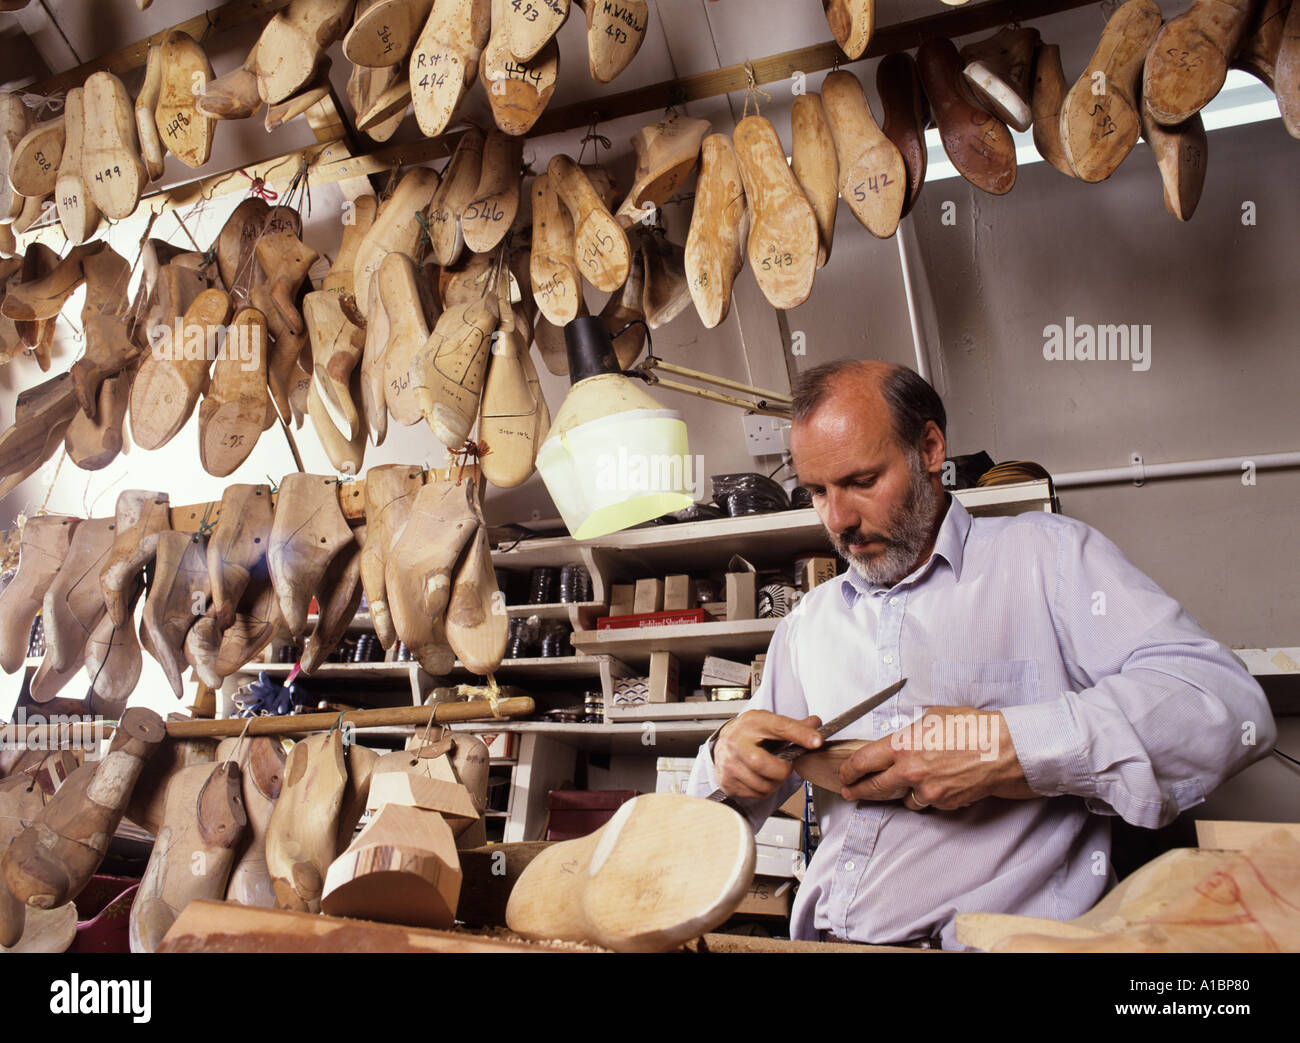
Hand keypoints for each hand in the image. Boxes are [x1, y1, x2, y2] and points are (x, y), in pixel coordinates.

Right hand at [714, 710, 823, 800]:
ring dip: (775, 783)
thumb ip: (794, 726)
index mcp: (752, 722)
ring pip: (763, 784)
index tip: (817, 742)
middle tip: (786, 766)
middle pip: (765, 764)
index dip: (800, 735)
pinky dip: (763, 790)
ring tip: (771, 772)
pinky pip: (755, 794)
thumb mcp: (769, 723)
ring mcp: (729, 762)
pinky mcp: (727, 780)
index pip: (780, 727)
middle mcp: (736, 741)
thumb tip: (816, 723)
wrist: (722, 743)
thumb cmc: (749, 734)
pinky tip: (760, 778)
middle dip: (783, 770)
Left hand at [837, 705, 1036, 809]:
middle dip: (858, 791)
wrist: (1003, 750)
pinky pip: (927, 802)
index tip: (845, 774)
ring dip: (903, 792)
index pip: (863, 762)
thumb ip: (911, 732)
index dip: (849, 771)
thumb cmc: (973, 728)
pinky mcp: (943, 802)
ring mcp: (926, 790)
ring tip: (912, 782)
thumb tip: (902, 740)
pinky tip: (939, 782)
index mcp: (902, 745)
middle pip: (874, 787)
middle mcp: (910, 770)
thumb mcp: (934, 717)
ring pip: (903, 798)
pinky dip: (928, 796)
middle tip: (851, 792)